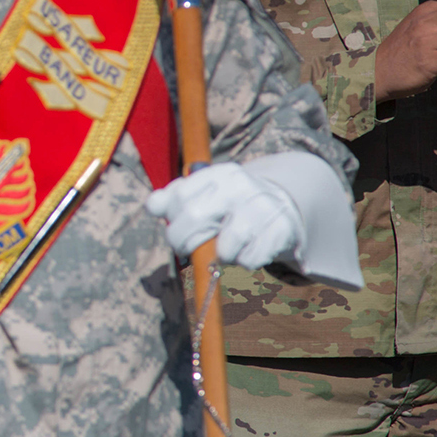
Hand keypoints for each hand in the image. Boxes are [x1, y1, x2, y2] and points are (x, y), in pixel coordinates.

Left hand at [144, 162, 302, 268]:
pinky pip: (250, 260)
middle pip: (195, 217)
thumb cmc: (232, 206)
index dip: (172, 221)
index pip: (179, 197)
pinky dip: (244, 262)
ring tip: (226, 248)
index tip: (177, 231)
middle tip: (189, 249)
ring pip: (225, 246)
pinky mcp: (282, 229)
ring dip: (221, 256)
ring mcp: (264, 206)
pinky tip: (247, 251)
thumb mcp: (206, 194)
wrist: (283, 208)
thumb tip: (153, 206)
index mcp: (219, 174)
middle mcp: (241, 185)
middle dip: (185, 242)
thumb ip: (176, 198)